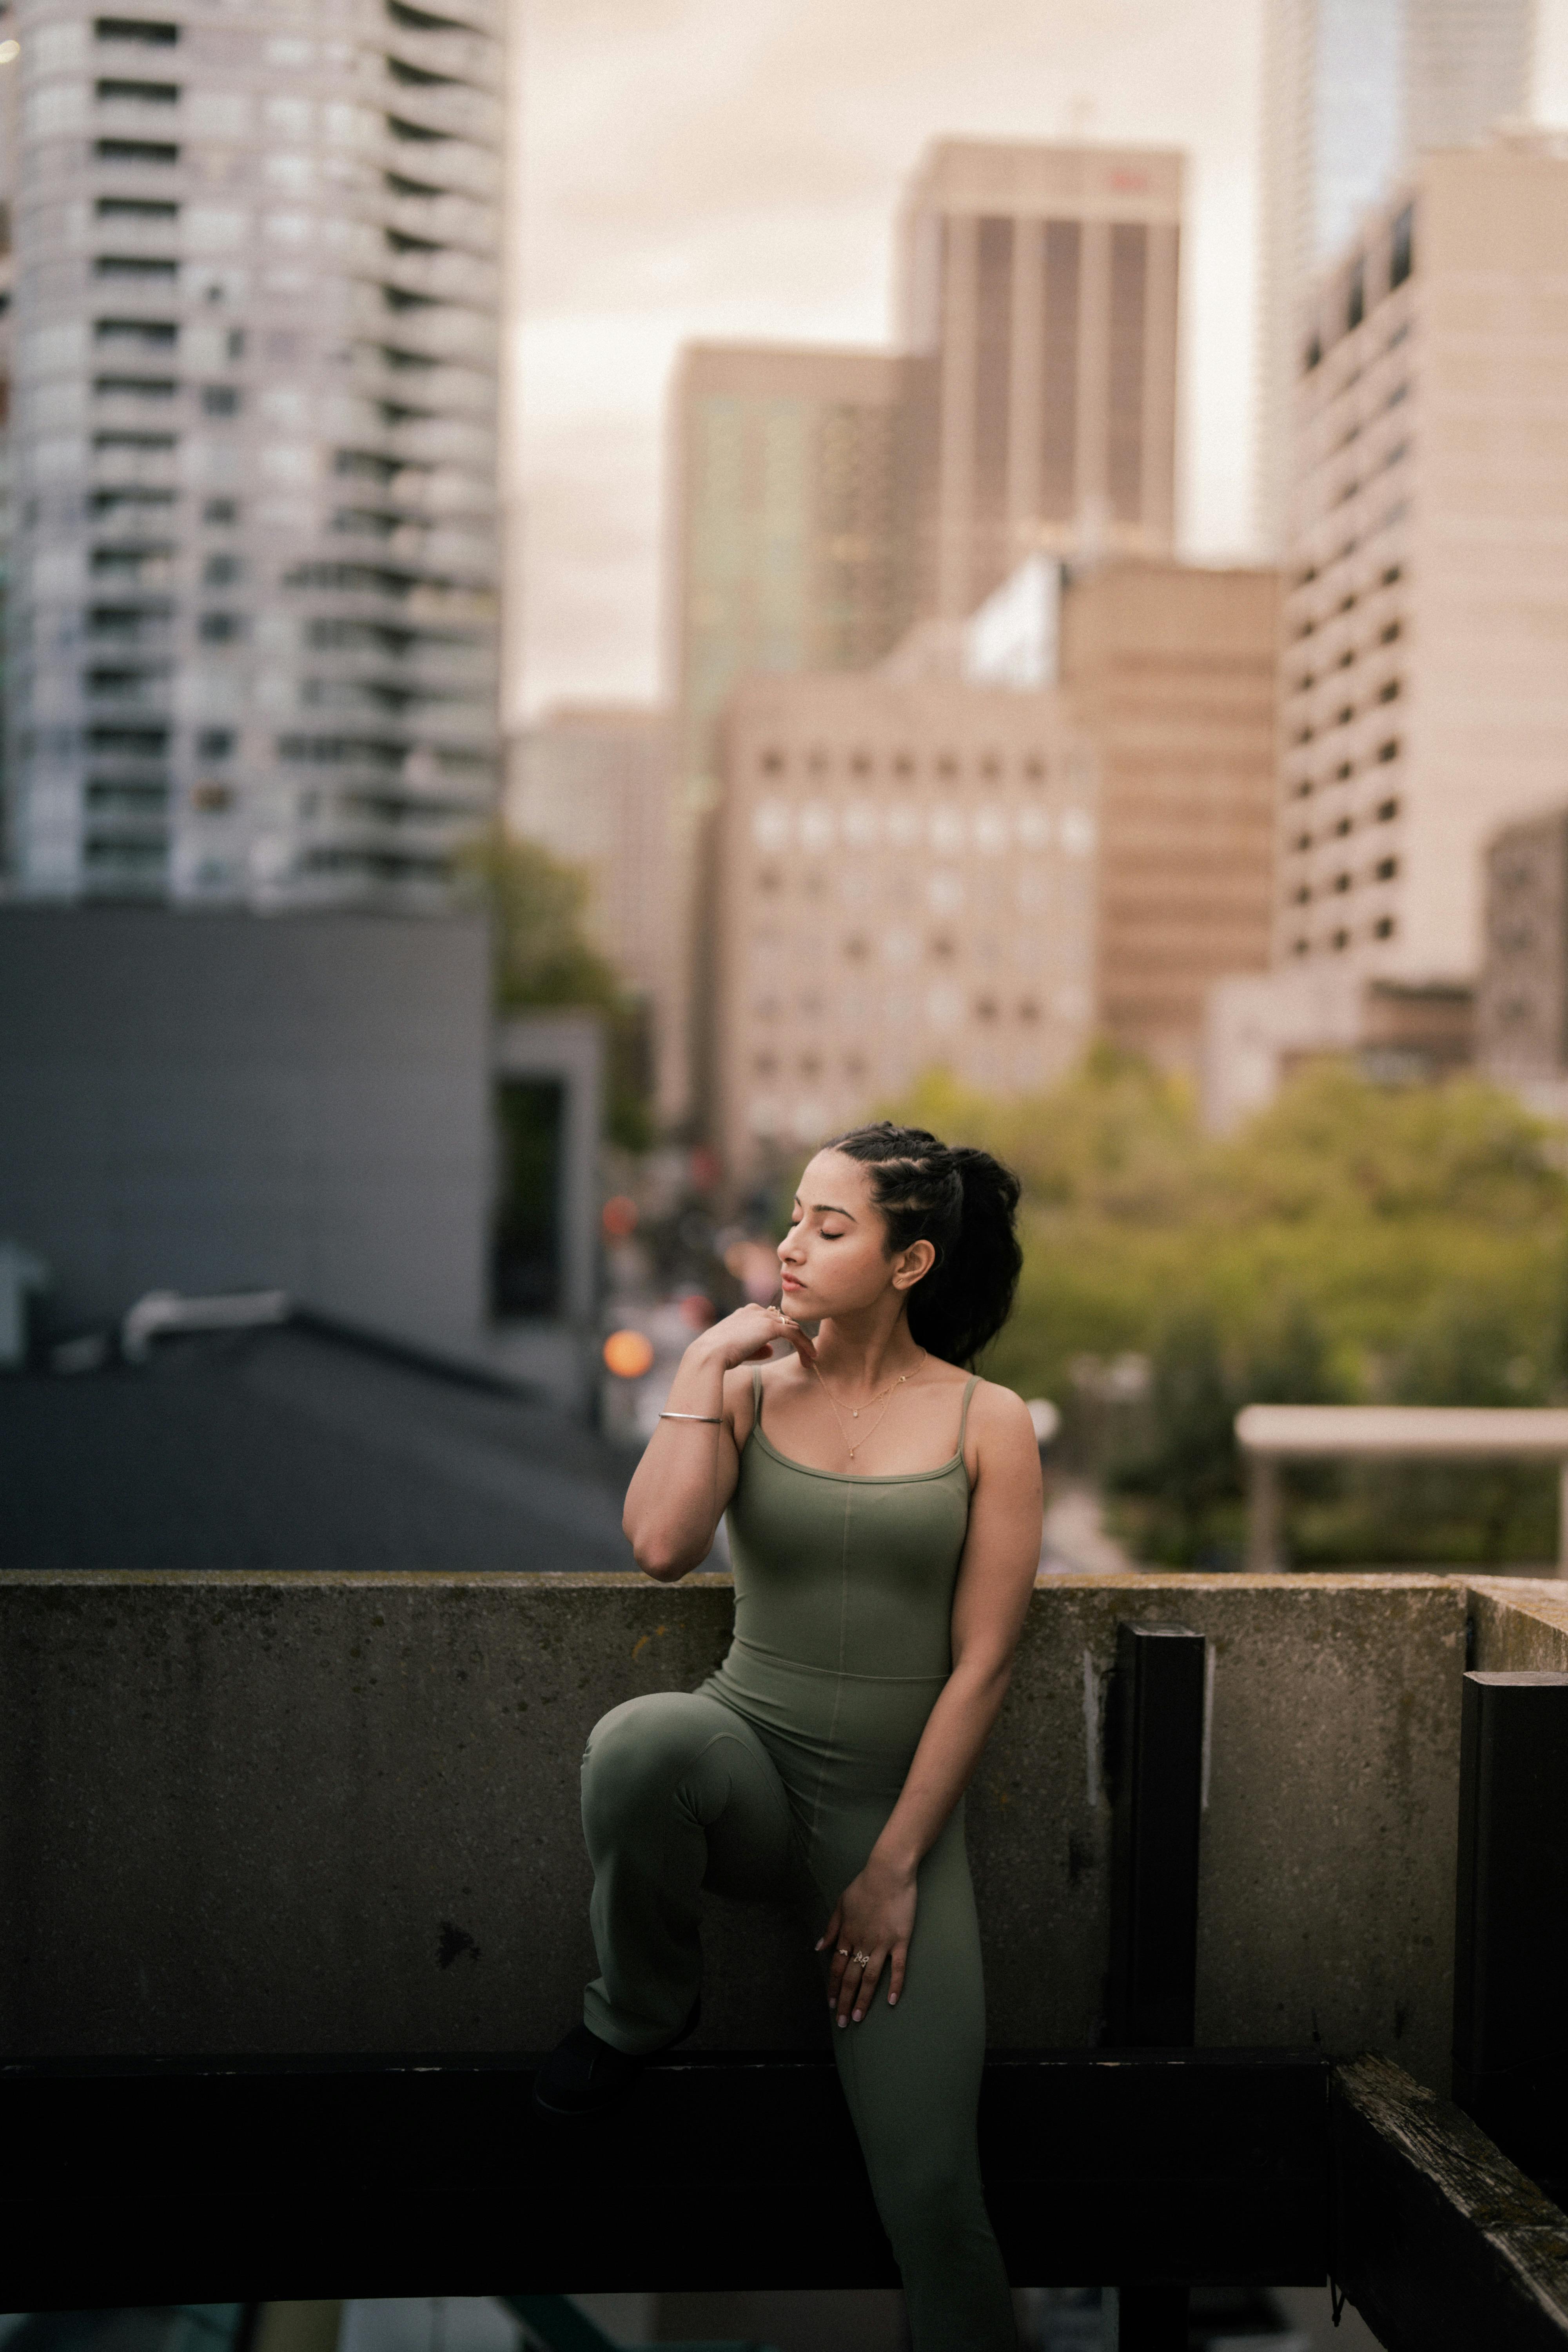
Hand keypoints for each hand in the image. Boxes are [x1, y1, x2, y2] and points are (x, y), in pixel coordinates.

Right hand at [695, 1300, 815, 1373]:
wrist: (709, 1354)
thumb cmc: (718, 1355)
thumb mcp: (738, 1349)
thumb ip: (756, 1347)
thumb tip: (771, 1349)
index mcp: (746, 1313)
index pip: (772, 1319)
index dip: (784, 1333)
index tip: (792, 1348)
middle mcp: (756, 1310)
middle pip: (785, 1321)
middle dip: (797, 1338)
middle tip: (807, 1356)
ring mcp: (763, 1316)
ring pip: (792, 1327)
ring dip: (804, 1343)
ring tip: (811, 1359)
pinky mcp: (770, 1326)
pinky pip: (795, 1333)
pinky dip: (805, 1345)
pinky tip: (811, 1357)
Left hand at [816, 1853, 916, 2025]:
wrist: (888, 1872)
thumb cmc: (864, 1885)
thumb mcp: (841, 1903)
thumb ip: (831, 1928)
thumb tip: (819, 1948)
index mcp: (847, 1934)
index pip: (837, 1967)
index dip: (834, 1987)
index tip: (831, 2004)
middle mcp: (862, 1942)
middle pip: (851, 1978)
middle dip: (845, 2001)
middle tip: (843, 2022)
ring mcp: (882, 1943)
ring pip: (870, 1977)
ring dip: (863, 2000)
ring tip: (859, 2017)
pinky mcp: (900, 1941)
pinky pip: (898, 1967)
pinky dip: (895, 1985)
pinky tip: (892, 2001)